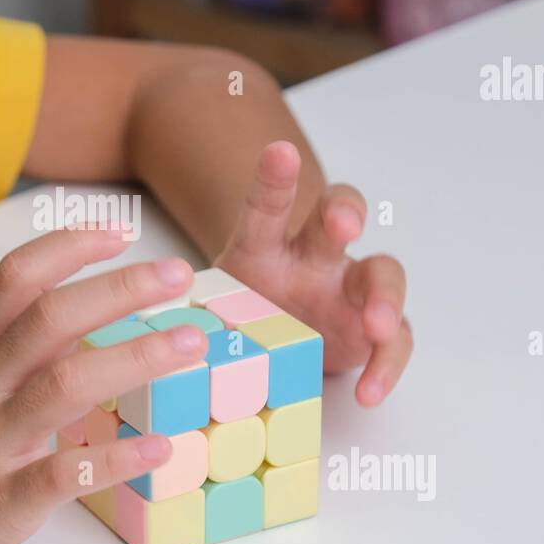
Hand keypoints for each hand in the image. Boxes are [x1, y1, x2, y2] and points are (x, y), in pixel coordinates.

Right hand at [0, 227, 208, 543]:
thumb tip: (4, 282)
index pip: (14, 280)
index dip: (68, 249)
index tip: (120, 232)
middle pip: (49, 321)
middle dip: (119, 289)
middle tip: (176, 274)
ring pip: (62, 387)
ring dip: (134, 360)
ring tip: (189, 345)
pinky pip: (60, 476)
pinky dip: (113, 460)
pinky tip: (159, 449)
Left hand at [213, 140, 411, 406]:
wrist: (274, 340)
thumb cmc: (241, 312)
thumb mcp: (211, 309)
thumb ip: (189, 314)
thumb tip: (149, 329)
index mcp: (266, 245)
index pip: (268, 206)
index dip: (274, 179)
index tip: (279, 151)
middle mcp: (314, 256)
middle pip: (336, 216)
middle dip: (341, 212)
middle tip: (341, 224)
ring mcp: (349, 289)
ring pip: (382, 274)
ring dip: (383, 298)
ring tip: (378, 326)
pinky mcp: (370, 328)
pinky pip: (395, 341)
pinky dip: (386, 365)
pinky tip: (370, 392)